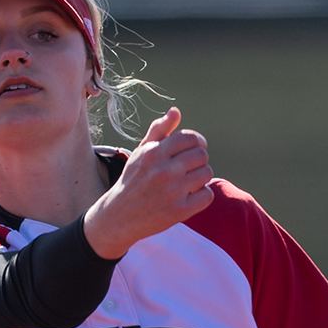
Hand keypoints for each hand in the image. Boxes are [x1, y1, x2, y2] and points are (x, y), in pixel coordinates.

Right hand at [83, 107, 213, 258]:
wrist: (120, 216)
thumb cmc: (134, 180)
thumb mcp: (141, 152)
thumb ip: (159, 130)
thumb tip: (175, 111)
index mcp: (154, 152)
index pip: (190, 138)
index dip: (197, 142)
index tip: (195, 149)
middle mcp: (164, 170)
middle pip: (201, 155)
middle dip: (198, 160)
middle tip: (189, 168)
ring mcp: (173, 191)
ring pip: (206, 174)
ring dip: (200, 177)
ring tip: (188, 182)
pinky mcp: (180, 210)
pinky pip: (207, 195)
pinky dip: (201, 196)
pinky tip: (189, 196)